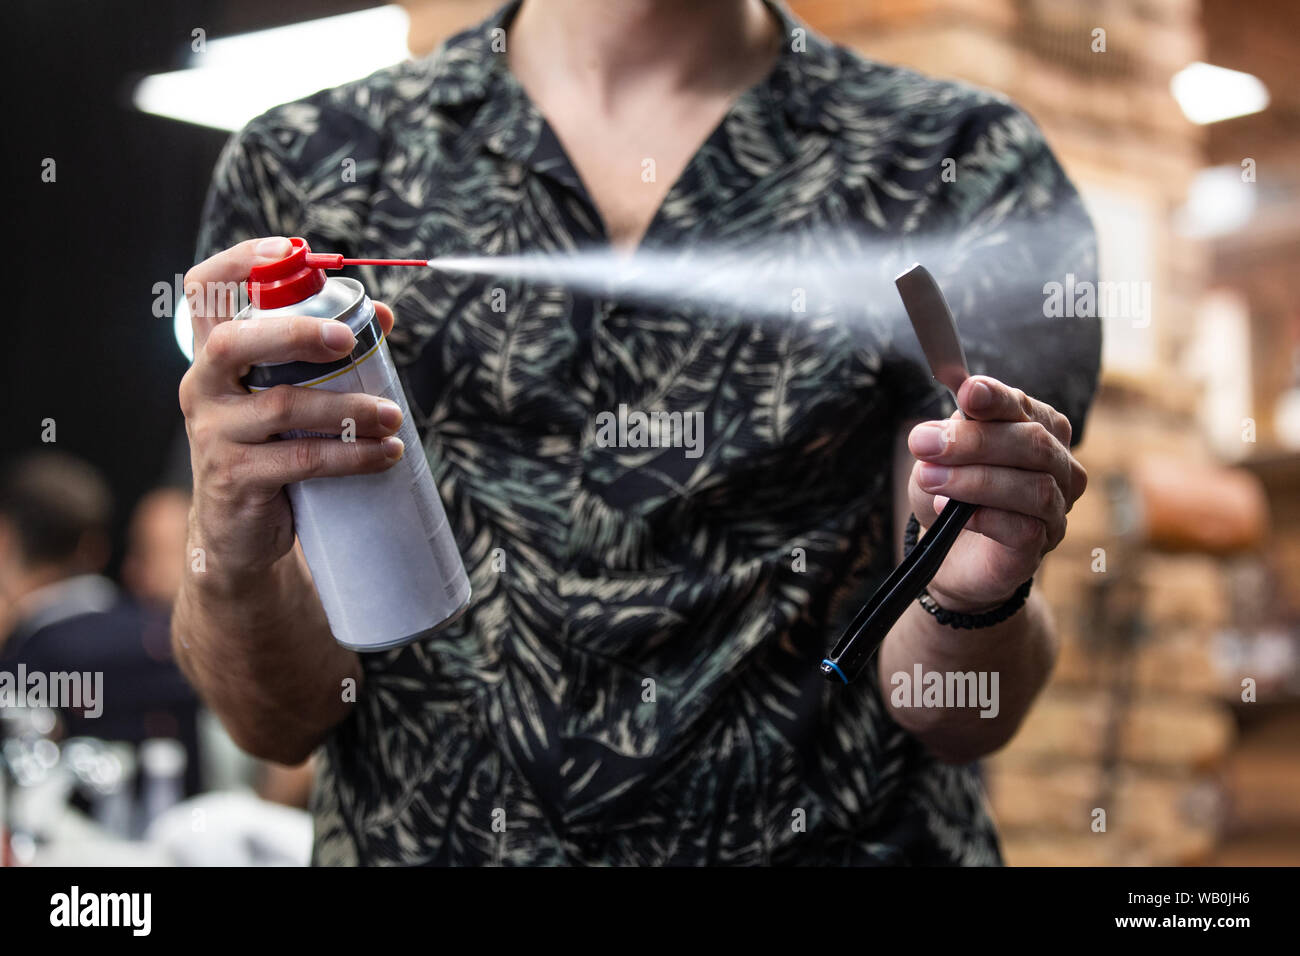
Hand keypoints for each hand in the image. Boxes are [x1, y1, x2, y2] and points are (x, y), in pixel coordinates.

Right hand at [178, 236, 402, 587]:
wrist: (237, 532)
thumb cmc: (270, 449)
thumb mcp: (288, 396)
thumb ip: (326, 354)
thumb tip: (382, 316)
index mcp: (213, 355)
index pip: (205, 290)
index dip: (243, 261)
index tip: (296, 252)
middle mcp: (202, 386)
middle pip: (234, 342)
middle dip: (296, 333)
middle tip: (350, 339)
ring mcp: (213, 433)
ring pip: (281, 407)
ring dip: (349, 408)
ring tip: (394, 416)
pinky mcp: (236, 478)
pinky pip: (300, 459)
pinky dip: (352, 455)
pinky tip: (385, 453)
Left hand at [906, 375, 1086, 612]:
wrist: (949, 551)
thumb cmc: (953, 493)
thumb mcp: (942, 456)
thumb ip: (950, 434)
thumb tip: (947, 418)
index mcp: (1039, 428)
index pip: (1025, 406)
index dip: (997, 398)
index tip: (966, 393)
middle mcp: (1059, 466)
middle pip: (1034, 443)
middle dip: (976, 441)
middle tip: (923, 443)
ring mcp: (1056, 508)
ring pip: (1034, 488)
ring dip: (975, 480)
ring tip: (929, 479)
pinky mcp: (1041, 545)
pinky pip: (1025, 529)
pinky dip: (984, 517)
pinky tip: (949, 511)